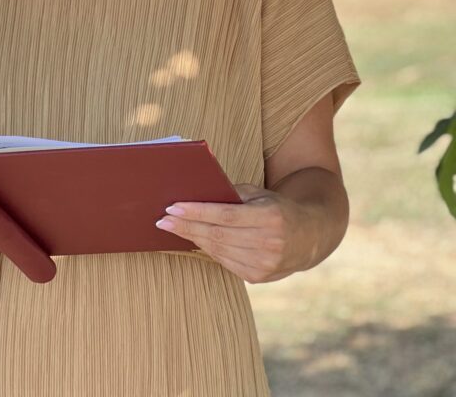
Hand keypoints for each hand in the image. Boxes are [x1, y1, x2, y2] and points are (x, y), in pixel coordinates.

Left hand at [155, 183, 318, 283]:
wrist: (309, 235)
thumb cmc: (276, 206)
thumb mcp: (259, 194)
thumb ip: (232, 194)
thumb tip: (197, 194)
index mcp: (270, 217)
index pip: (225, 216)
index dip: (197, 212)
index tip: (173, 207)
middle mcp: (269, 243)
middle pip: (217, 235)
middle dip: (187, 227)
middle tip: (163, 219)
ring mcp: (265, 264)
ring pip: (218, 250)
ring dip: (192, 239)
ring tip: (172, 228)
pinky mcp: (259, 277)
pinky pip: (225, 262)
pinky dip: (207, 250)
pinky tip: (194, 240)